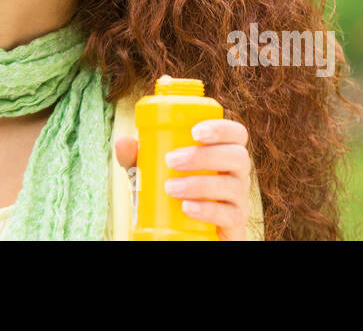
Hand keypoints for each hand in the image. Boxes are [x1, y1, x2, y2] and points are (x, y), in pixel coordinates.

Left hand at [115, 118, 252, 239]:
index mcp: (223, 154)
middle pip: (237, 157)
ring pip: (233, 186)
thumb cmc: (170, 194)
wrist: (180, 233)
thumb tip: (123, 142)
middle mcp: (237, 175)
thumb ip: (137, 158)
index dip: (222, 128)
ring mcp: (239, 201)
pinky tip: (188, 208)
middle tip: (171, 161)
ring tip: (170, 188)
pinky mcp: (235, 226)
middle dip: (204, 156)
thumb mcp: (151, 174)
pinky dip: (208, 210)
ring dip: (200, 184)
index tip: (195, 131)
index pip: (236, 134)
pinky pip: (231, 216)